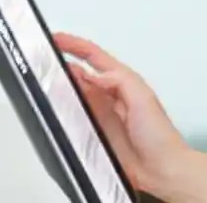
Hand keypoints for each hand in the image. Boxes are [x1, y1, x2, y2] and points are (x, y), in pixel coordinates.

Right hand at [53, 32, 193, 197]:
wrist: (161, 168)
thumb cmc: (159, 135)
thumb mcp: (142, 97)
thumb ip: (120, 80)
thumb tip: (95, 75)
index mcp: (123, 81)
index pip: (95, 56)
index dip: (76, 45)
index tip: (57, 38)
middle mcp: (110, 95)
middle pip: (81, 72)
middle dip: (64, 63)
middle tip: (45, 59)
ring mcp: (101, 114)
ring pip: (75, 92)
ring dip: (62, 85)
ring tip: (46, 79)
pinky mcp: (95, 132)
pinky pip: (74, 116)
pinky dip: (64, 109)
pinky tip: (56, 108)